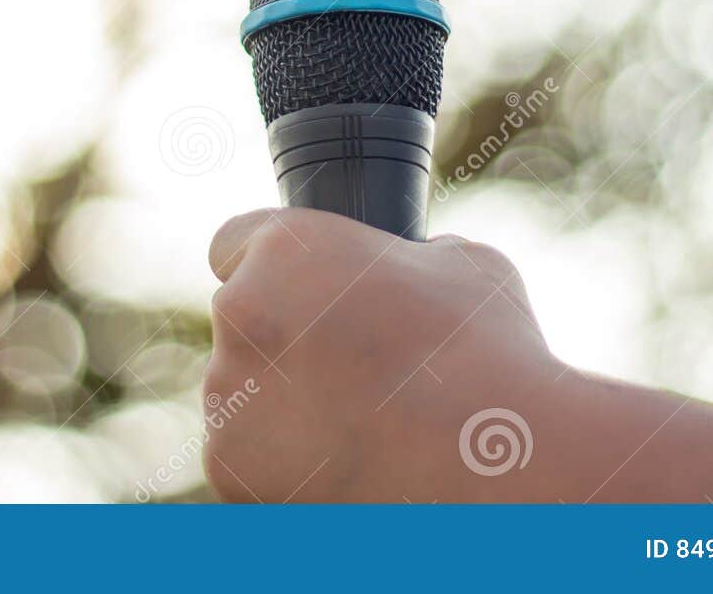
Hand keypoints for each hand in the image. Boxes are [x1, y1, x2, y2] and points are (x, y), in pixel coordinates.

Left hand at [201, 207, 562, 501]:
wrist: (481, 467)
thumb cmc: (485, 353)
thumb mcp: (464, 265)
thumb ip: (416, 256)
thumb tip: (423, 265)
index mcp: (285, 249)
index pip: (233, 243)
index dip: (266, 267)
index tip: (294, 290)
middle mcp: (238, 311)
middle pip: (242, 321)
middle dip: (283, 341)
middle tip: (351, 372)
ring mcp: (226, 394)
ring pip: (242, 394)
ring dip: (281, 405)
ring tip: (361, 428)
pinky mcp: (228, 468)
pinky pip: (246, 459)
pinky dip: (281, 466)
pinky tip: (343, 468)